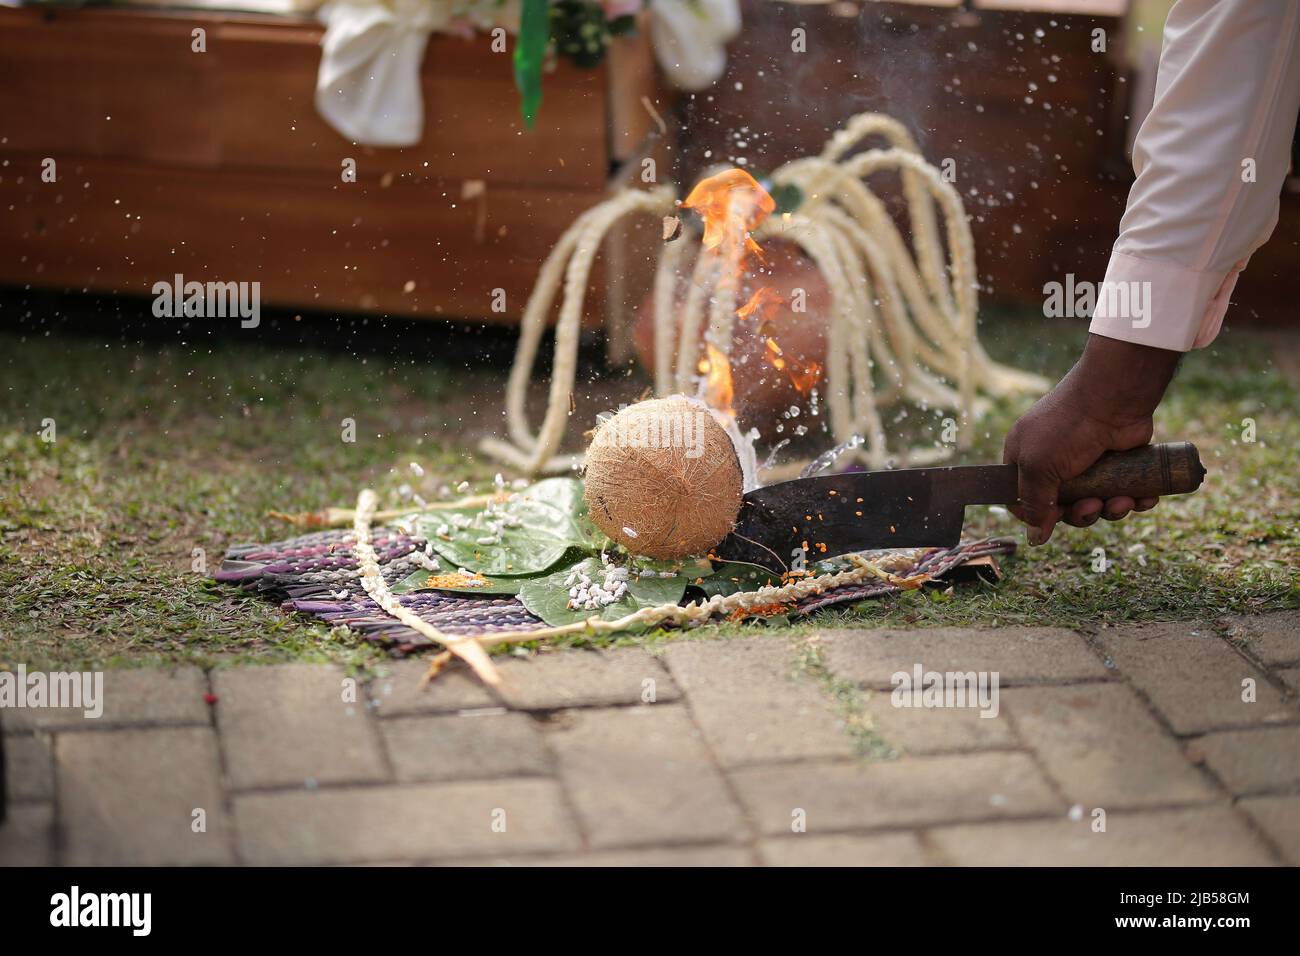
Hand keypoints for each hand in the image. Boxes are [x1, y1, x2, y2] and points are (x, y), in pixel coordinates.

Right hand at [1003, 333, 1180, 545]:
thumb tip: (1034, 537)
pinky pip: (1123, 492)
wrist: (1113, 398)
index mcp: (1027, 458)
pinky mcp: (1118, 463)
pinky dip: (1134, 500)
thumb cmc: (1066, 427)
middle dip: (1080, 514)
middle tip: (1091, 506)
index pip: (1022, 497)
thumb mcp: (1037, 466)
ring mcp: (1088, 463)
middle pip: (1064, 507)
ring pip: (1095, 502)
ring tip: (1121, 502)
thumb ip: (1033, 503)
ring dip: (1109, 510)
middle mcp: (1056, 461)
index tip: (1049, 520)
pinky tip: (1142, 498)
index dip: (1036, 515)